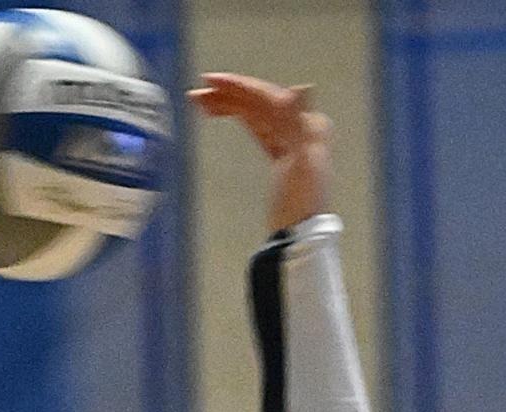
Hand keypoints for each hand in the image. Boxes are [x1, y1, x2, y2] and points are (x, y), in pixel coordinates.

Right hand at [187, 72, 333, 232]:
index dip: (239, 87)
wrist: (299, 235)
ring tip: (199, 103)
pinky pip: (257, 127)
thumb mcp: (304, 162)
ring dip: (228, 105)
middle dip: (229, 95)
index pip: (269, 97)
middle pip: (261, 103)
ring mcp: (290, 141)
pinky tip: (218, 114)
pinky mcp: (280, 155)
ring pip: (256, 113)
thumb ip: (299, 123)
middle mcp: (302, 128)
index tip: (210, 81)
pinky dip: (237, 118)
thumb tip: (301, 87)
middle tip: (196, 93)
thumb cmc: (301, 203)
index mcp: (308, 126)